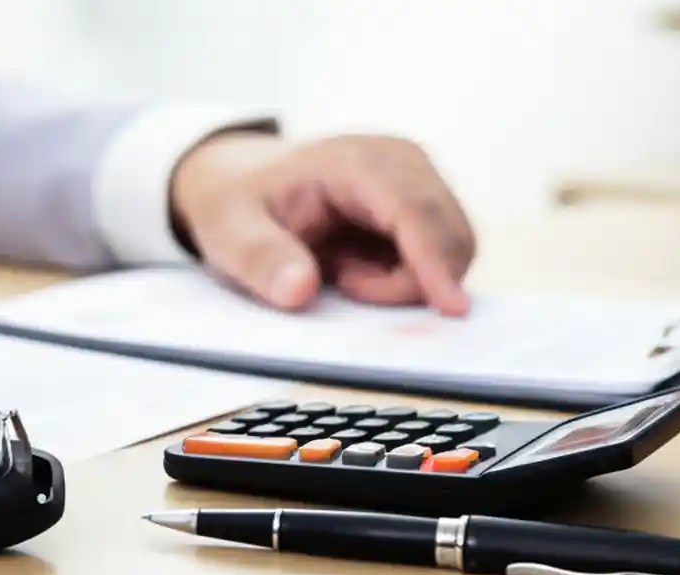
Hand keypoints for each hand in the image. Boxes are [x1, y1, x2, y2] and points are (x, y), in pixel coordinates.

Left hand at [170, 133, 475, 314]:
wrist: (240, 182)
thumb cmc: (236, 204)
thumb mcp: (227, 231)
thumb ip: (260, 258)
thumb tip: (300, 290)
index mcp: (356, 161)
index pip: (414, 212)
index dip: (434, 262)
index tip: (452, 309)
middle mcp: (402, 163)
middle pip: (449, 236)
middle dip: (408, 283)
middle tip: (341, 283)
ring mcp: (418, 184)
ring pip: (451, 251)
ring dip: (404, 283)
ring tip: (342, 272)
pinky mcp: (421, 208)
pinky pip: (438, 259)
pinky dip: (404, 279)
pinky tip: (357, 269)